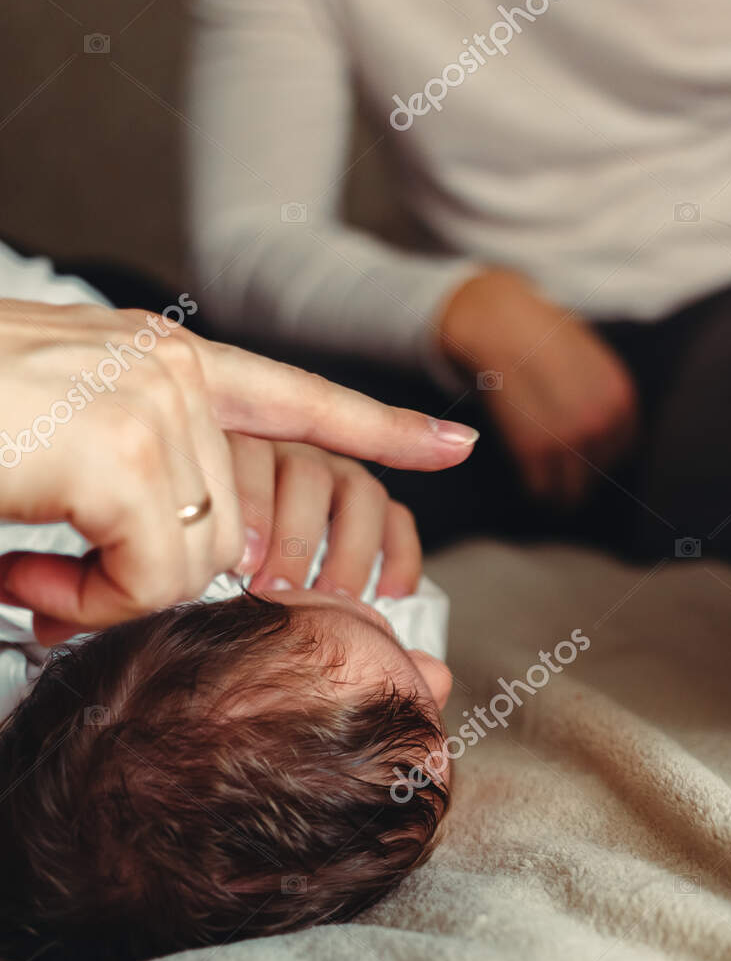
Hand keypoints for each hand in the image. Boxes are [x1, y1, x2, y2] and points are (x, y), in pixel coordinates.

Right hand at [0, 300, 475, 631]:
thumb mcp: (50, 438)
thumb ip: (129, 475)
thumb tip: (191, 557)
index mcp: (154, 357)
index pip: (294, 395)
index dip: (379, 424)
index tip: (456, 443)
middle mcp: (167, 364)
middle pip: (233, 525)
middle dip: (146, 578)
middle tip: (45, 571)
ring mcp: (149, 397)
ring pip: (199, 558)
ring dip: (107, 593)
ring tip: (25, 560)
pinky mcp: (119, 445)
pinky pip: (155, 577)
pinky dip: (87, 603)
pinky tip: (22, 568)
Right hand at [436, 268, 636, 505]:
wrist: (501, 322)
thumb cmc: (544, 340)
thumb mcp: (594, 361)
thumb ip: (606, 399)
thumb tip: (609, 438)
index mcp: (622, 398)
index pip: (622, 451)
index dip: (602, 457)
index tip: (584, 459)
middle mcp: (603, 419)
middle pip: (598, 474)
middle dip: (582, 476)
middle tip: (563, 473)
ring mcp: (570, 435)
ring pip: (571, 490)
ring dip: (560, 491)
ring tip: (548, 485)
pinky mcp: (534, 447)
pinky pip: (541, 487)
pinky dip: (536, 489)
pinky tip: (531, 480)